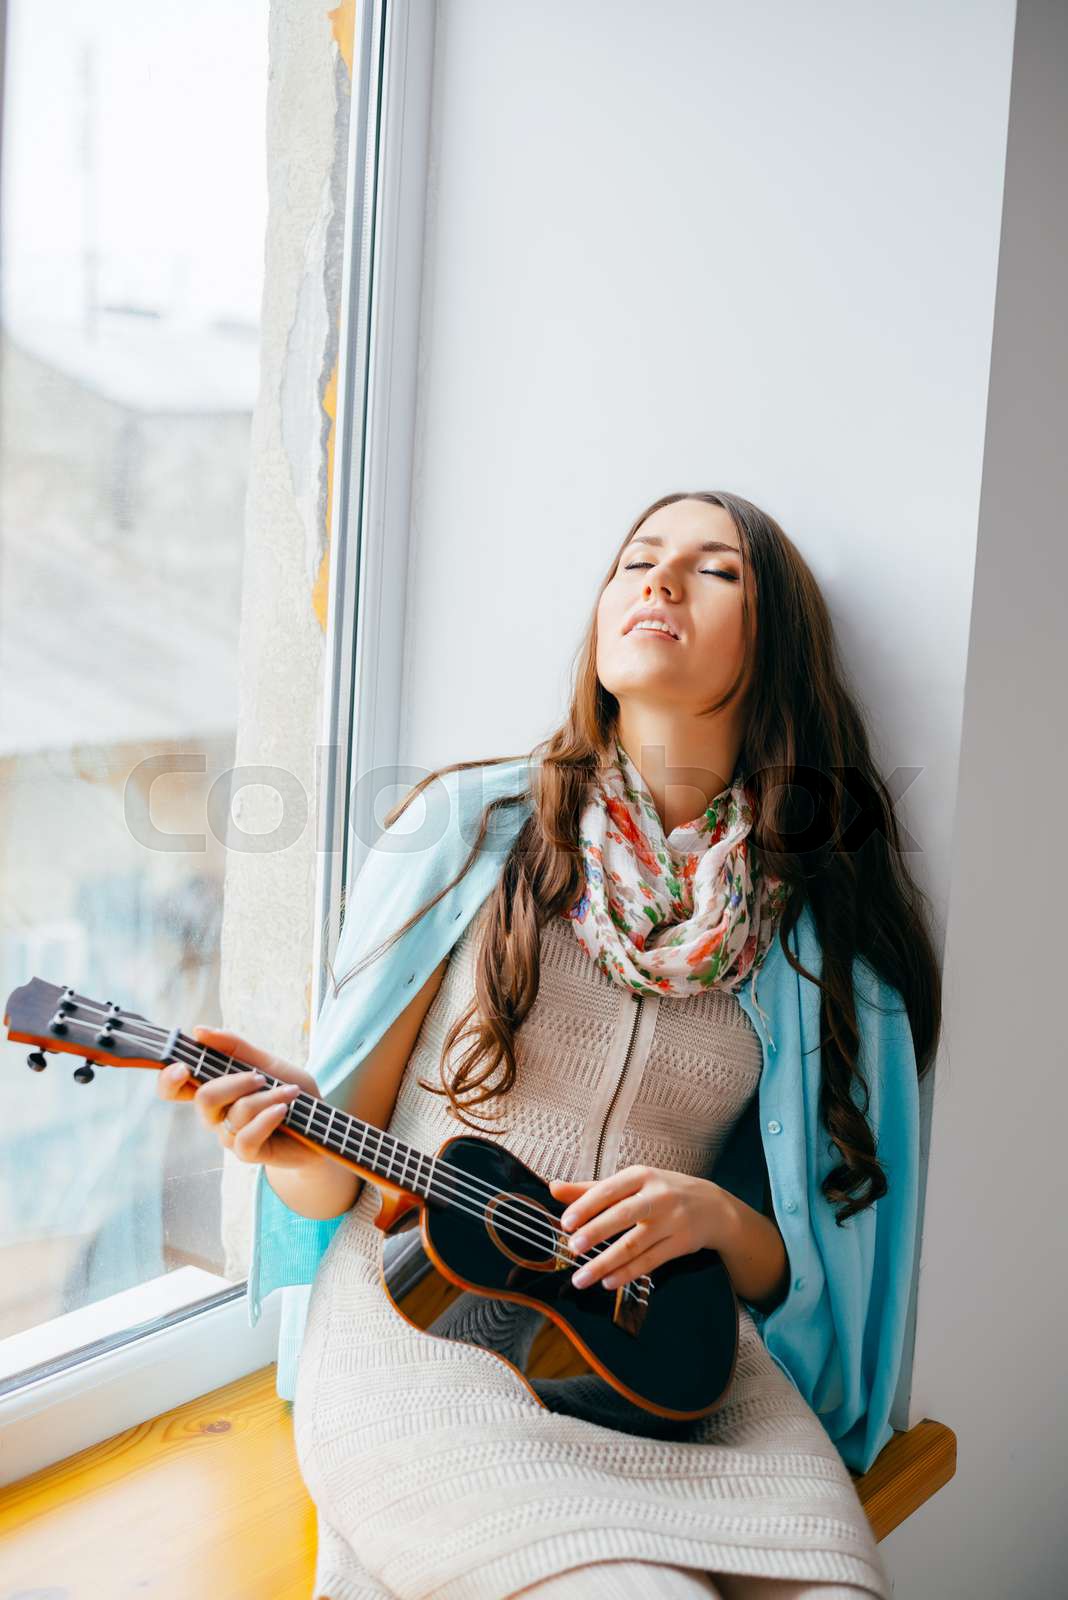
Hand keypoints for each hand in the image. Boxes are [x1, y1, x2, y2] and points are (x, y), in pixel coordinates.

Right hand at [156, 1025, 322, 1170]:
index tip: (183, 1066)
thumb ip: (234, 1046)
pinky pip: (247, 1136)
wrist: (319, 1124)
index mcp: (213, 1088)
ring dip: (268, 1096)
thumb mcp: (266, 1062)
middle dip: (237, 1082)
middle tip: (262, 1077)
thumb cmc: (289, 1091)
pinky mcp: (246, 1153)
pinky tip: (284, 1110)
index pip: (174, 1088)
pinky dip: (269, 1117)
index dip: (169, 1079)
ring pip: (235, 1112)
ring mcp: (228, 1135)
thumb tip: (198, 1030)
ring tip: (290, 1093)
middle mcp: (215, 1113)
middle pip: (203, 1098)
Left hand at [548, 1165, 737, 1291]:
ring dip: (605, 1263)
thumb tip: (553, 1188)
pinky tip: (607, 1282)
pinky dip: (627, 1273)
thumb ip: (592, 1189)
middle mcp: (657, 1196)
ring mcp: (671, 1221)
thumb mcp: (632, 1183)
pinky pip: (650, 1262)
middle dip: (595, 1233)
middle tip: (571, 1249)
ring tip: (581, 1278)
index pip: (609, 1190)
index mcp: (641, 1175)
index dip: (586, 1206)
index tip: (565, 1223)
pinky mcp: (680, 1244)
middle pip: (622, 1215)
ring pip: (634, 1244)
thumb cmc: (663, 1191)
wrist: (713, 1207)